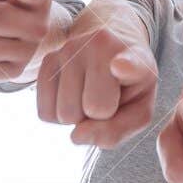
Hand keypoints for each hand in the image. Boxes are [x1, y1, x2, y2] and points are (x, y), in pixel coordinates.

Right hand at [35, 6, 158, 144]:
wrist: (111, 51)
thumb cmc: (127, 87)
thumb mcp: (137, 112)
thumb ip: (116, 131)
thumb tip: (76, 136)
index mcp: (136, 59)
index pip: (130, 64)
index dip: (126, 67)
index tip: (120, 66)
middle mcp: (101, 46)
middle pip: (92, 109)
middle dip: (97, 116)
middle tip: (106, 98)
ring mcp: (71, 49)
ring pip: (65, 114)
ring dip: (77, 116)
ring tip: (89, 94)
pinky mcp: (48, 59)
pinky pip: (45, 113)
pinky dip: (58, 115)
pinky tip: (73, 95)